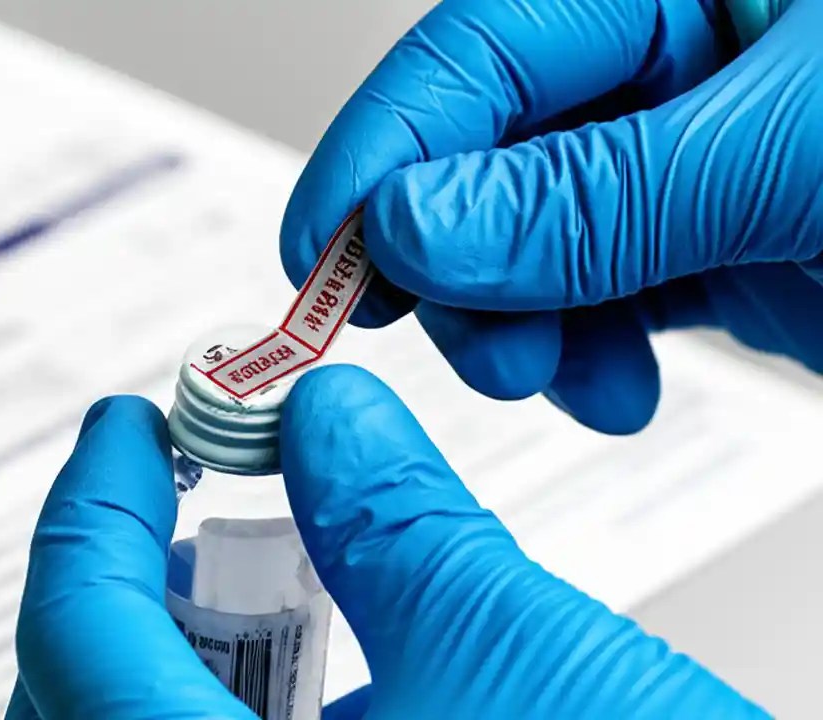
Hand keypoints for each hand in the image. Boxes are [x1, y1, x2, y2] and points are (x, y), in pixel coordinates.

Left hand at [7, 369, 764, 717]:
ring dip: (168, 658)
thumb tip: (331, 421)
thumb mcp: (524, 666)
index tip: (127, 427)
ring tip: (248, 585)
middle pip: (72, 702)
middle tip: (177, 499)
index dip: (91, 505)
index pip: (76, 633)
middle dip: (118, 586)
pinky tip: (307, 691)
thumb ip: (399, 524)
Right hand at [280, 0, 820, 434]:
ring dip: (514, 326)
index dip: (380, 153)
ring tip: (543, 375)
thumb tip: (411, 225)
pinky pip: (601, 300)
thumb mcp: (784, 161)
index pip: (479, 52)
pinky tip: (614, 391)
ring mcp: (690, 161)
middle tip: (461, 339)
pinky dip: (583, 358)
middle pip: (485, 154)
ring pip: (529, 242)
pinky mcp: (717, 244)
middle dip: (456, 262)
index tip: (318, 253)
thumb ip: (591, 196)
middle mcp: (673, 67)